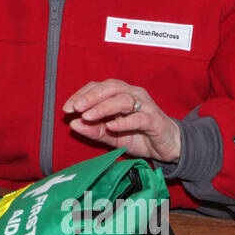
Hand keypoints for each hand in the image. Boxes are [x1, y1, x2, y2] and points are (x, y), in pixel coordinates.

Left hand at [63, 79, 180, 162]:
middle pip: (110, 87)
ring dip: (103, 107)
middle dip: (90, 96)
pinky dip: (124, 121)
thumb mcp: (111, 136)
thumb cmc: (139, 135)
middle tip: (76, 107)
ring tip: (88, 116)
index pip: (98, 87)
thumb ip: (93, 130)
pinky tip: (111, 126)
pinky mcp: (155, 120)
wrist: (167, 146)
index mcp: (120, 94)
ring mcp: (145, 105)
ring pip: (122, 100)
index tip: (67, 108)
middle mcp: (133, 94)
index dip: (81, 95)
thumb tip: (73, 124)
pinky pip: (139, 117)